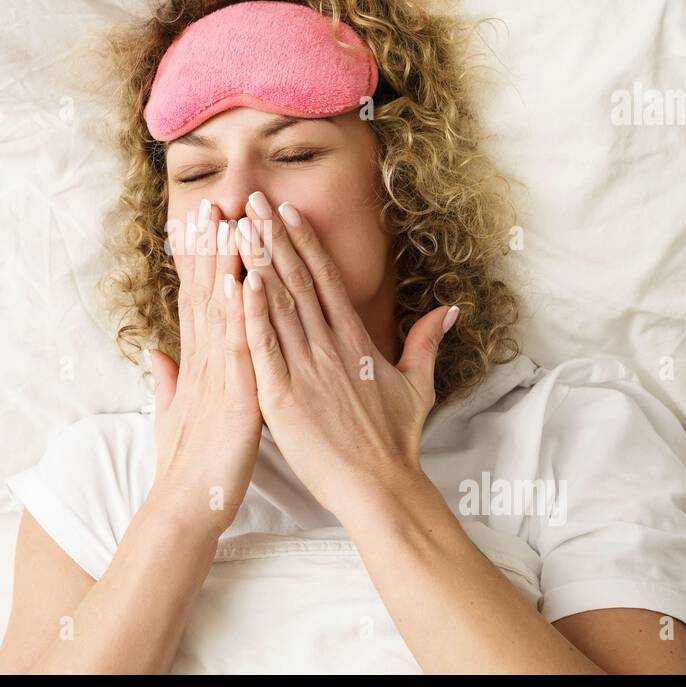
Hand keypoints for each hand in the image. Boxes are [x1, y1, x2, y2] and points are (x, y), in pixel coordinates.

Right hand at [147, 201, 262, 534]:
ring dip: (221, 264)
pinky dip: (241, 313)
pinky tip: (244, 280)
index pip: (195, 300)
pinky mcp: (235, 396)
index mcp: (196, 362)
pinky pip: (240, 348)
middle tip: (209, 201)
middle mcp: (202, 360)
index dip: (197, 261)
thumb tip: (158, 354)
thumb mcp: (176, 413)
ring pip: (218, 309)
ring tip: (224, 222)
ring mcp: (216, 375)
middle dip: (206, 247)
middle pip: (203, 293)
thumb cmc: (186, 462)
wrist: (186, 504)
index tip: (198, 222)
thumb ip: (169, 380)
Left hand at [231, 191, 458, 518]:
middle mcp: (328, 346)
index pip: (324, 278)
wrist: (381, 487)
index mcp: (354, 340)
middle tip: (250, 199)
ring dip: (255, 263)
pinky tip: (238, 283)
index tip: (285, 210)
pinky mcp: (283, 397)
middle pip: (297, 280)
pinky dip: (250, 315)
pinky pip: (264, 348)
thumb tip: (449, 308)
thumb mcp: (417, 385)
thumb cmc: (395, 440)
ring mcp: (305, 369)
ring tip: (236, 226)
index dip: (303, 241)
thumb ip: (425, 342)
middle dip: (271, 237)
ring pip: (277, 305)